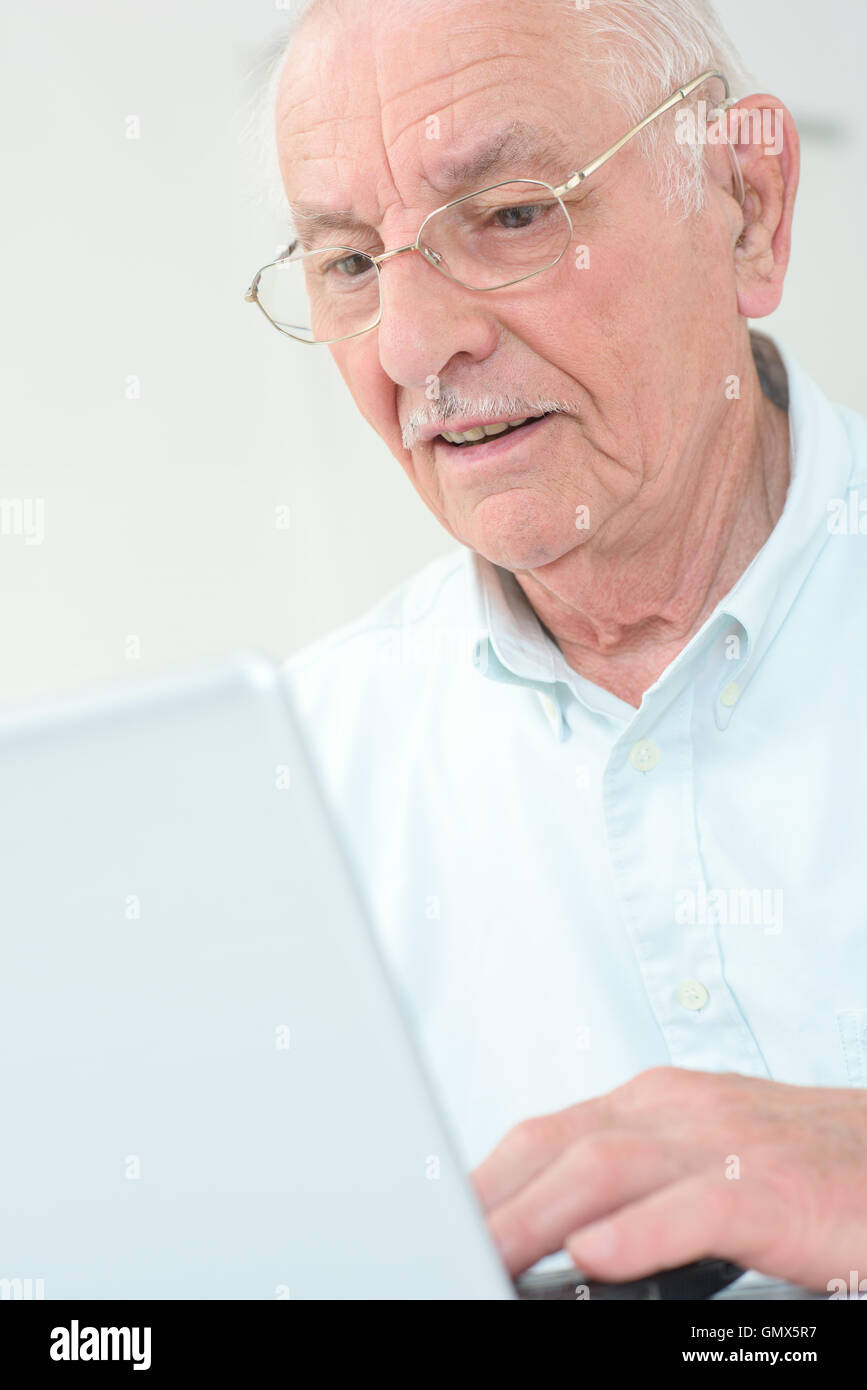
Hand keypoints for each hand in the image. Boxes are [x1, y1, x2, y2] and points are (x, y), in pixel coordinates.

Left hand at [471, 1067, 866, 1291]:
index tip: (443, 1225)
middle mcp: (681, 1111)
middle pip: (560, 1146)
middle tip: (440, 1249)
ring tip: (485, 1260)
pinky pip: (697, 1205)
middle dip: (492, 1202)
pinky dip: (641, 1233)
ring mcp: (728, 1144)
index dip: (487, 1181)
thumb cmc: (809, 1170)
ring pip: (607, 1167)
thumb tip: (558, 1237)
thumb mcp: (704, 1165)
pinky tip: (596, 1259)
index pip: (546, 1134)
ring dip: (536, 1219)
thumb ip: (634, 1189)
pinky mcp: (776, 1188)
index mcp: (657, 1104)